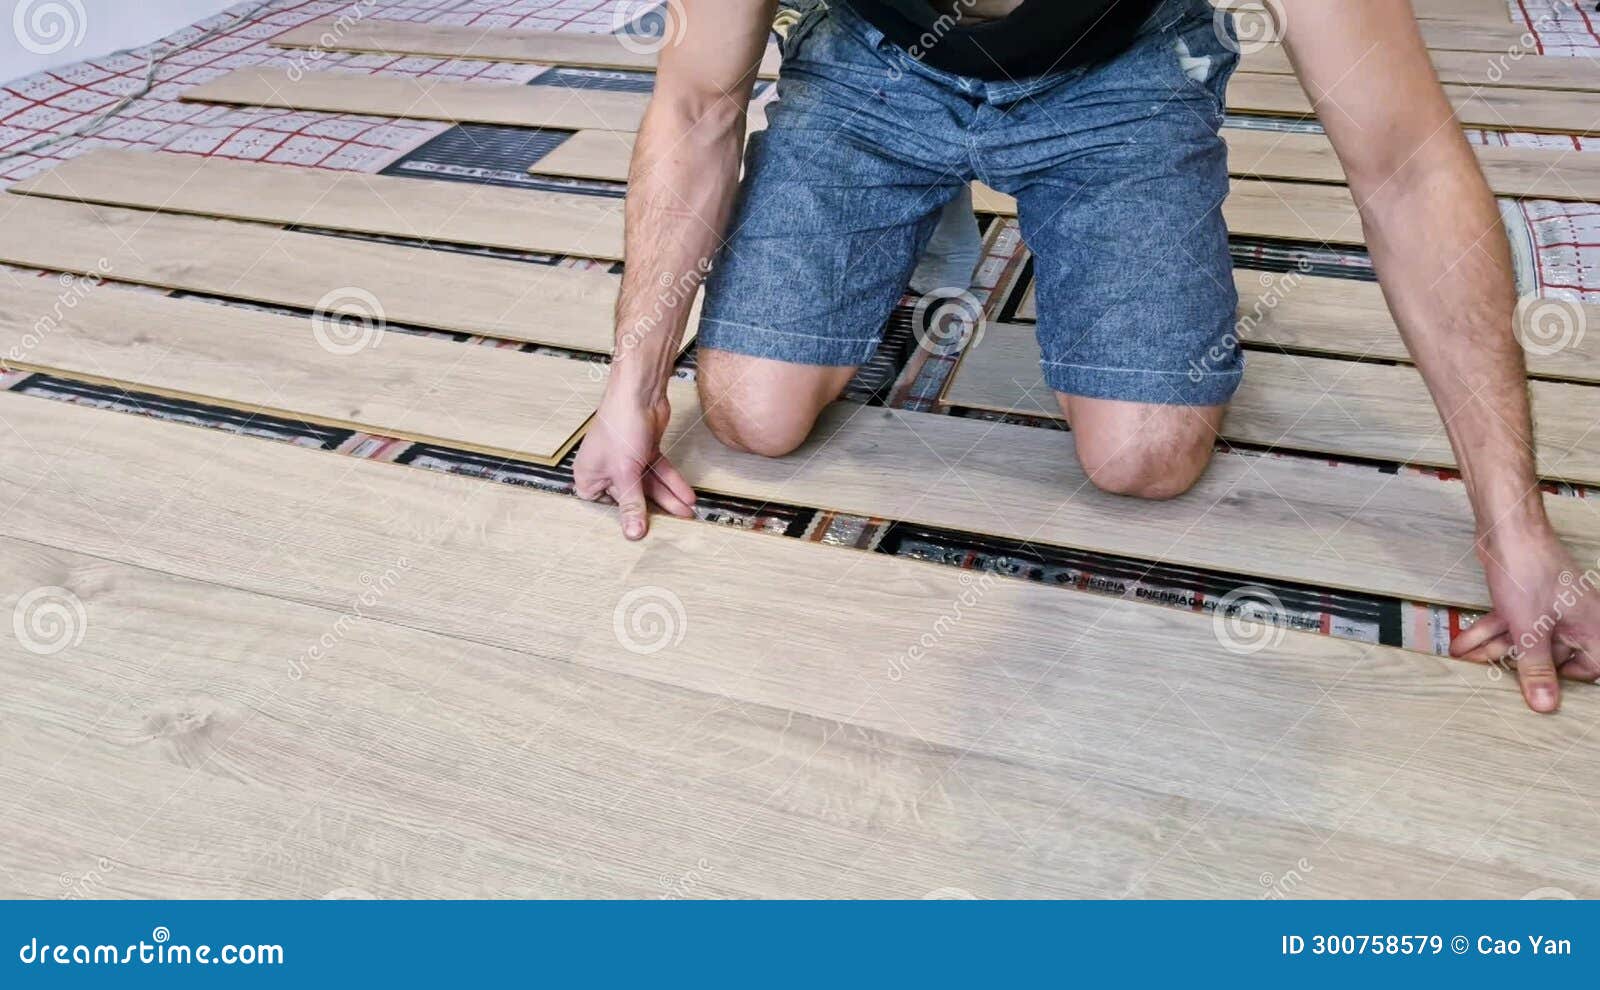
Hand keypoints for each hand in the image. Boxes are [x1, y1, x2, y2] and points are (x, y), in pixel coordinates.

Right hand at [573, 390, 696, 539]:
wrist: (640, 393)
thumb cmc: (620, 423)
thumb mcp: (625, 472)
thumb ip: (631, 503)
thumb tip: (633, 532)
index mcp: (589, 476)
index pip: (607, 507)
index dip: (624, 517)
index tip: (643, 531)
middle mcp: (606, 469)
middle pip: (632, 496)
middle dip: (656, 508)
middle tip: (674, 524)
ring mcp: (626, 459)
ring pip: (649, 485)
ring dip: (669, 497)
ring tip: (686, 511)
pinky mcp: (644, 451)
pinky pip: (658, 472)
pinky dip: (672, 482)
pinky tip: (685, 494)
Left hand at [1451, 528, 1599, 712]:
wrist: (1506, 528)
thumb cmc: (1529, 569)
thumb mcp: (1530, 627)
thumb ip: (1536, 667)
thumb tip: (1544, 704)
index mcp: (1590, 626)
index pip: (1592, 666)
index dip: (1568, 678)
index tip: (1541, 684)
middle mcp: (1574, 617)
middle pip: (1550, 655)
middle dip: (1517, 662)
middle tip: (1490, 675)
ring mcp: (1548, 607)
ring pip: (1524, 638)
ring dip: (1494, 648)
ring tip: (1467, 658)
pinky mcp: (1525, 598)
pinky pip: (1510, 623)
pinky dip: (1488, 632)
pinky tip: (1463, 643)